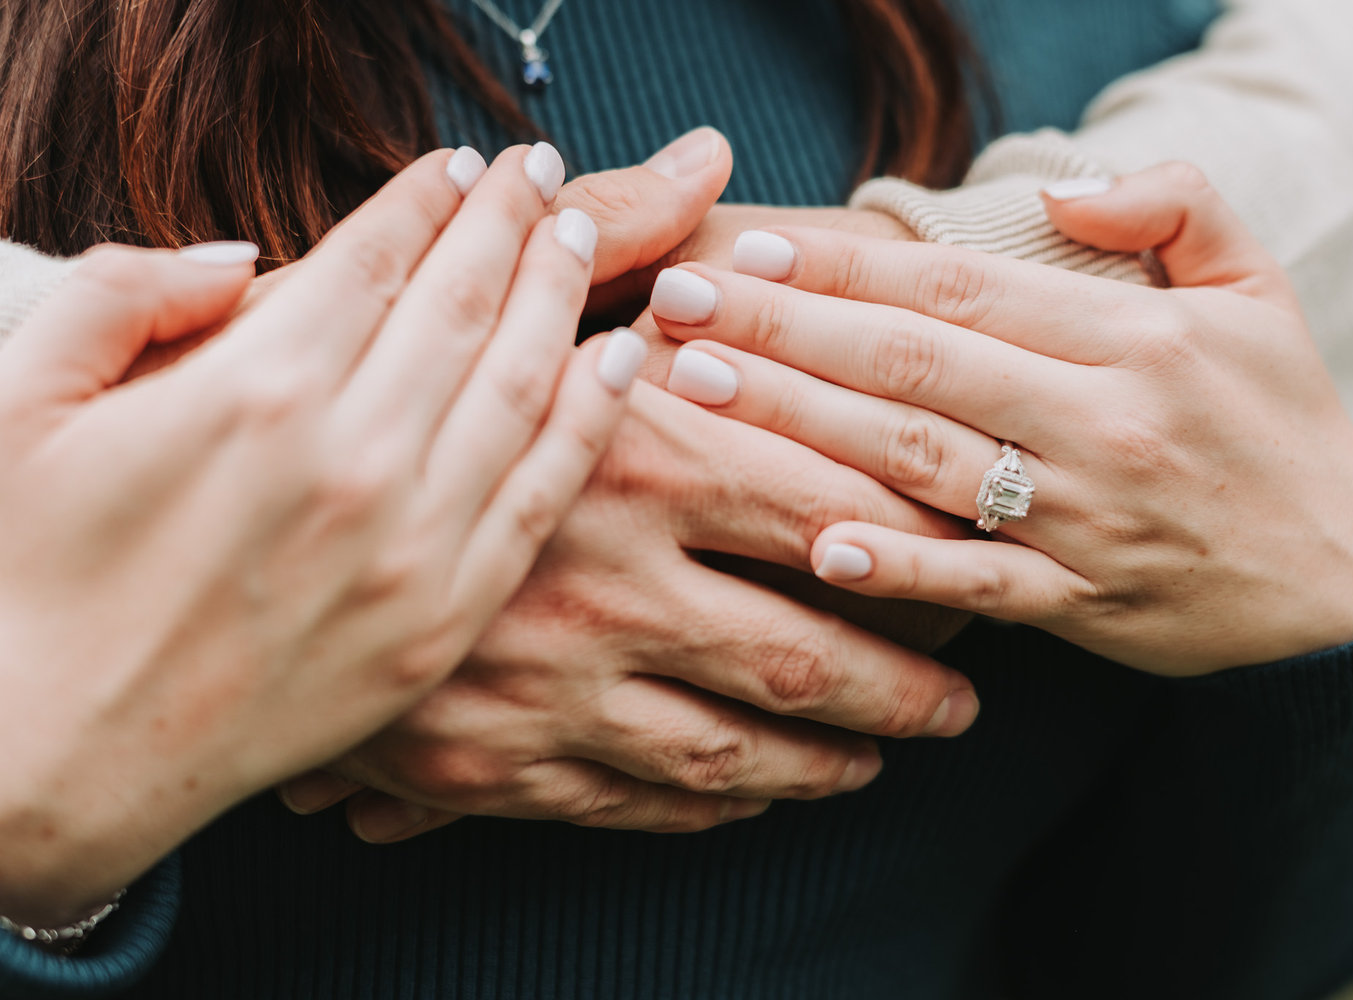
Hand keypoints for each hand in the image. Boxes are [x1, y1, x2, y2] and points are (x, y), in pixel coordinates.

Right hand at [0, 146, 635, 925]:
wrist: (53, 757)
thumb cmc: (22, 574)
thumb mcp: (18, 398)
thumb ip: (123, 293)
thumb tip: (244, 256)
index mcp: (252, 389)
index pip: (375, 254)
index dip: (426, 195)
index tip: (462, 163)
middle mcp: (351, 458)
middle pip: (465, 300)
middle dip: (511, 220)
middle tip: (542, 170)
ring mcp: (410, 545)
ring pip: (523, 382)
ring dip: (563, 294)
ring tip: (582, 233)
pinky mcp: (443, 619)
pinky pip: (545, 494)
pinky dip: (593, 416)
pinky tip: (620, 358)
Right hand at [281, 135, 971, 841]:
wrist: (201, 541)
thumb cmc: (363, 397)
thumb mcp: (485, 301)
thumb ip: (622, 239)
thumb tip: (714, 161)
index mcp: (632, 464)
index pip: (832, 513)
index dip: (918, 546)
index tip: (969, 562)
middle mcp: (604, 588)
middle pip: (808, 657)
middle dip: (907, 690)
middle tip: (965, 702)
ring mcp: (547, 693)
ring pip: (733, 756)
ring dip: (827, 763)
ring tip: (881, 757)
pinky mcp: (489, 767)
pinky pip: (632, 805)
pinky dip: (711, 808)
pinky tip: (752, 796)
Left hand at [650, 163, 1352, 675]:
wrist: (1345, 575)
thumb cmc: (1280, 420)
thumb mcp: (1255, 289)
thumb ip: (1174, 207)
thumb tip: (1060, 188)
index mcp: (1132, 337)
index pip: (959, 290)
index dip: (848, 269)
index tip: (752, 250)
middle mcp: (1101, 422)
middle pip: (915, 367)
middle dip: (786, 331)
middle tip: (682, 306)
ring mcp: (1085, 519)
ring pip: (922, 463)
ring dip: (803, 426)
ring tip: (704, 388)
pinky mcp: (1079, 604)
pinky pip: (975, 586)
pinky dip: (898, 569)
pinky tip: (815, 545)